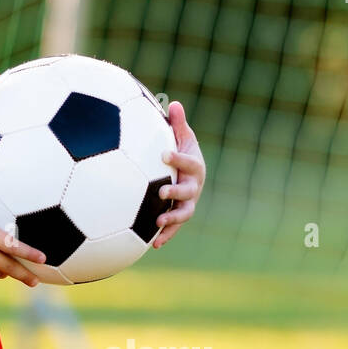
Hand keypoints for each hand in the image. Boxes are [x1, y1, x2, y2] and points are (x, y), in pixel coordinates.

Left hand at [153, 100, 205, 248]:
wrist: (186, 174)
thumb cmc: (179, 152)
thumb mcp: (180, 137)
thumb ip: (177, 124)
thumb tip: (173, 103)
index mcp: (194, 166)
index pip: (188, 162)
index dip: (178, 159)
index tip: (163, 154)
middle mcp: (194, 186)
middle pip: (189, 191)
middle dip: (177, 192)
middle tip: (162, 191)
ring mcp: (188, 203)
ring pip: (184, 213)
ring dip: (172, 219)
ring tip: (158, 221)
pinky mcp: (178, 216)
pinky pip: (174, 228)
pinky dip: (165, 236)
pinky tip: (153, 245)